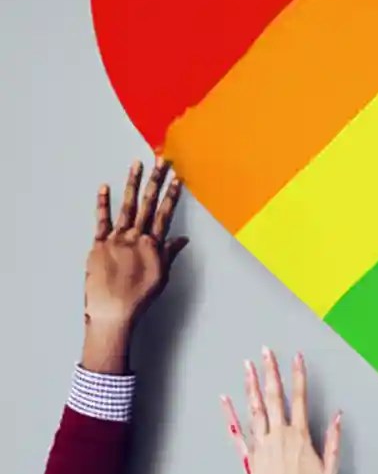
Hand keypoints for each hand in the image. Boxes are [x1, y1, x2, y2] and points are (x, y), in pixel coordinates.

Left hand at [82, 159, 188, 373]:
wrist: (112, 312)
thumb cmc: (139, 298)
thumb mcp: (161, 276)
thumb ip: (169, 254)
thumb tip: (182, 239)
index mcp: (153, 245)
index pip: (165, 214)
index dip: (172, 195)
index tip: (177, 178)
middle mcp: (136, 237)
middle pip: (149, 204)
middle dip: (156, 181)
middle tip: (161, 162)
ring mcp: (116, 239)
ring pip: (128, 206)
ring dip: (133, 184)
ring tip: (137, 165)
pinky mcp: (99, 245)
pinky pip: (101, 220)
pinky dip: (102, 203)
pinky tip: (104, 187)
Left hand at [221, 348, 340, 473]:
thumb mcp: (329, 468)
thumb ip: (333, 440)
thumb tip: (338, 416)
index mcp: (299, 435)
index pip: (300, 398)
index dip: (299, 376)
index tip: (297, 358)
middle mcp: (279, 435)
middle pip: (275, 397)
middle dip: (271, 372)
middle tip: (266, 352)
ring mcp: (261, 444)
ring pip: (255, 409)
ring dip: (251, 386)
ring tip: (247, 366)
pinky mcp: (249, 456)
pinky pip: (236, 432)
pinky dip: (229, 414)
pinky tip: (225, 399)